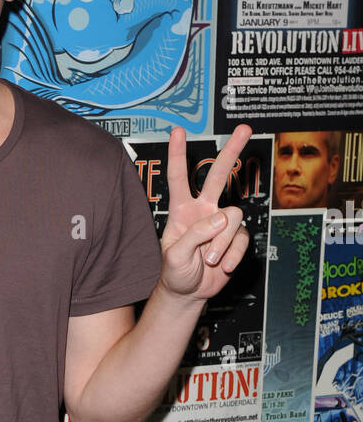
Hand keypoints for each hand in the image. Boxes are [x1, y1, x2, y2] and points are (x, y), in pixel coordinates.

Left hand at [160, 124, 250, 301]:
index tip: (177, 131)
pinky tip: (223, 266)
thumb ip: (195, 234)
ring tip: (209, 260)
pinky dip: (233, 254)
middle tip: (245, 129)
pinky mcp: (237, 238)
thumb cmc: (176, 272)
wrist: (190, 292)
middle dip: (232, 151)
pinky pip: (242, 239)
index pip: (179, 177)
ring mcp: (222, 223)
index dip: (177, 154)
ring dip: (222, 243)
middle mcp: (204, 210)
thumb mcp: (176, 255)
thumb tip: (222, 218)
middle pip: (219, 175)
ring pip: (233, 217)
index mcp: (182, 210)